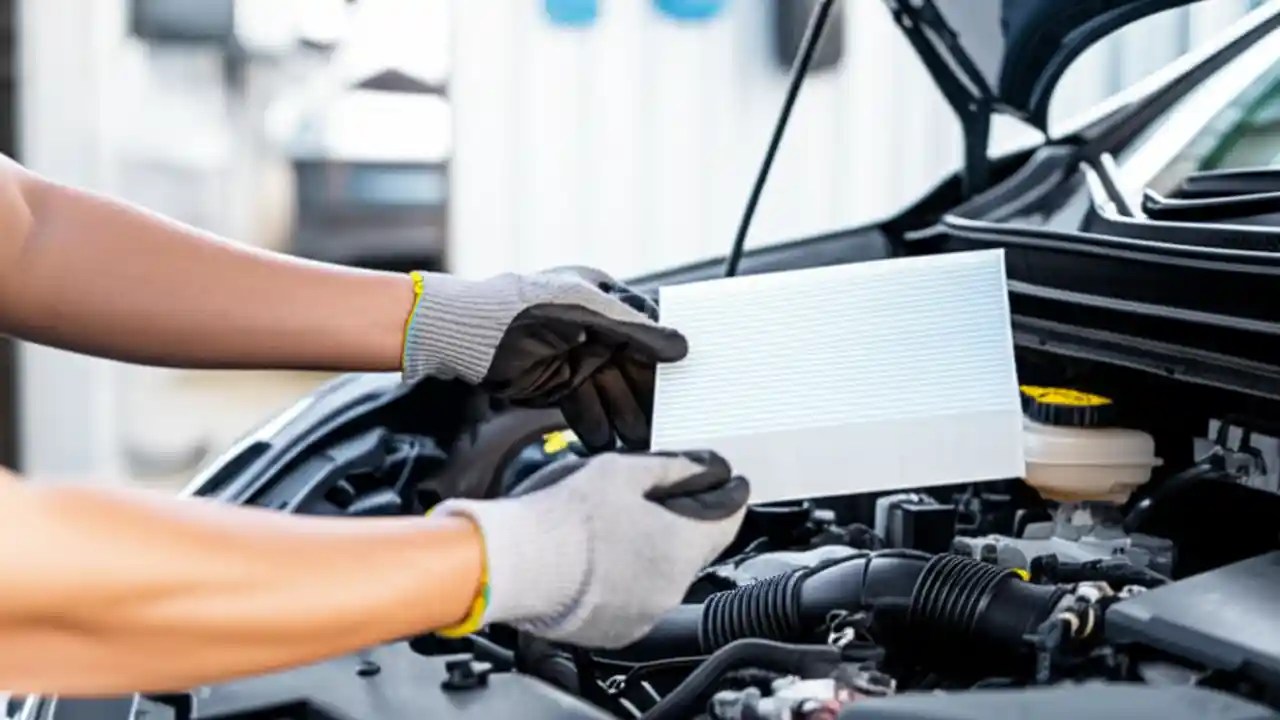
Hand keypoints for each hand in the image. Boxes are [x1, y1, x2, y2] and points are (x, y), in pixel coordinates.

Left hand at [402, 268, 686, 450]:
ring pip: (610, 392)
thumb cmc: (517, 310)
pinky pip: (585, 408)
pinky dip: (597, 425)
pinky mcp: (556, 385)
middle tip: (666, 425)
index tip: (686, 386)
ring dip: (625, 417)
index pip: (645, 332)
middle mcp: (592, 329)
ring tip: (641, 442)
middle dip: (646, 398)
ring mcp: (575, 357)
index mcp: (601, 299)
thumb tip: (680, 346)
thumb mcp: (581, 312)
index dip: (665, 360)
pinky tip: (609, 442)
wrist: (460, 337)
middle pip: (631, 368)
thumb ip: (633, 330)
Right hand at [430, 451, 749, 647]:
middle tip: (648, 501)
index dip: (729, 497)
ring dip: (650, 554)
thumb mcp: (623, 471)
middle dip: (679, 524)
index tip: (728, 485)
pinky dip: (625, 582)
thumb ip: (674, 468)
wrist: (515, 566)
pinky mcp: (616, 633)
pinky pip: (635, 601)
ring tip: (611, 532)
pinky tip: (598, 561)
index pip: (730, 520)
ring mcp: (645, 615)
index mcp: (682, 546)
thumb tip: (705, 466)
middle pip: (694, 548)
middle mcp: (673, 589)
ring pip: (663, 576)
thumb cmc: (562, 519)